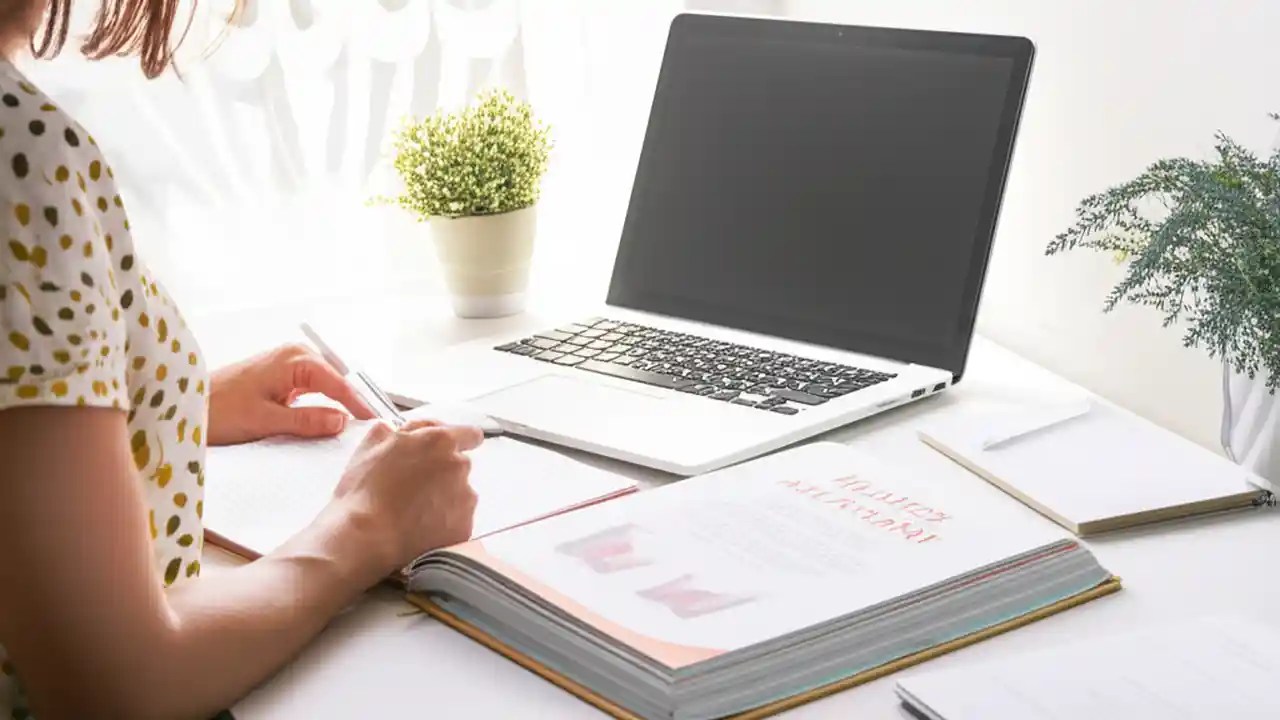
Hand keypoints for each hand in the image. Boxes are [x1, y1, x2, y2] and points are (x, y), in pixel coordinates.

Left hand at [208, 343, 375, 445]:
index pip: (339, 384)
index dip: (359, 405)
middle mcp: (295, 355)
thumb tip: (342, 420)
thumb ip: (307, 420)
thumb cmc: (219, 409)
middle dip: (353, 402)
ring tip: (357, 424)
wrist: (187, 404)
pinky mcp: (282, 375)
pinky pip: (314, 388)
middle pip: (337, 381)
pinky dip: (324, 402)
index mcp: (295, 359)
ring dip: (339, 403)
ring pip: (327, 384)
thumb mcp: (266, 420)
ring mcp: (289, 363)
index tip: (376, 424)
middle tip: (372, 427)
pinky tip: (332, 419)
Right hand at [333, 419, 482, 573]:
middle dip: (443, 473)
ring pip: (460, 494)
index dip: (460, 441)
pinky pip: (458, 520)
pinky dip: (445, 523)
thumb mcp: (371, 447)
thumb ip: (394, 431)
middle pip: (460, 466)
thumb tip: (401, 430)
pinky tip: (421, 528)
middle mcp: (459, 466)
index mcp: (439, 442)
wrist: (367, 538)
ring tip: (414, 512)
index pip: (470, 434)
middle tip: (415, 487)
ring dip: (444, 498)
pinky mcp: (464, 526)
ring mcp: (465, 497)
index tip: (447, 453)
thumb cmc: (365, 493)